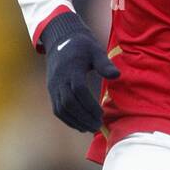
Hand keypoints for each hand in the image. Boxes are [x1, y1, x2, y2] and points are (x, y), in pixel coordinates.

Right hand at [39, 11, 119, 131]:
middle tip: (97, 126)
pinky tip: (80, 125)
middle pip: (69, 103)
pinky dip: (67, 120)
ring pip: (61, 109)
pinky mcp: (52, 91)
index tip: (101, 113)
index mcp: (71, 69)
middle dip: (83, 117)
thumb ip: (104, 64)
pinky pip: (57, 109)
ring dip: (75, 121)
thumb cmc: (82, 46)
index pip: (79, 90)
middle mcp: (59, 79)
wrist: (60, 40)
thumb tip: (117, 75)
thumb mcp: (95, 50)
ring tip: (90, 128)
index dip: (89, 104)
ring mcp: (53, 86)